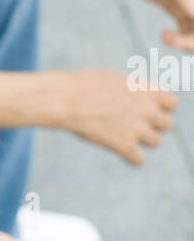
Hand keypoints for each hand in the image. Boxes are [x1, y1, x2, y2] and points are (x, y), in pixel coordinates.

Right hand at [60, 69, 176, 165]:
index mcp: (148, 91)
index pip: (172, 103)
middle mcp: (148, 110)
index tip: (145, 107)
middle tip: (134, 123)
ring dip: (142, 140)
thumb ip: (135, 90)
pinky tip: (119, 149)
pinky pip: (139, 161)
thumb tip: (139, 97)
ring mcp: (138, 129)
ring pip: (156, 142)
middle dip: (153, 125)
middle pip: (168, 125)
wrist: (67, 99)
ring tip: (124, 135)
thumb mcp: (117, 79)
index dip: (160, 107)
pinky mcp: (125, 146)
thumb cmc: (86, 85)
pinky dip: (131, 158)